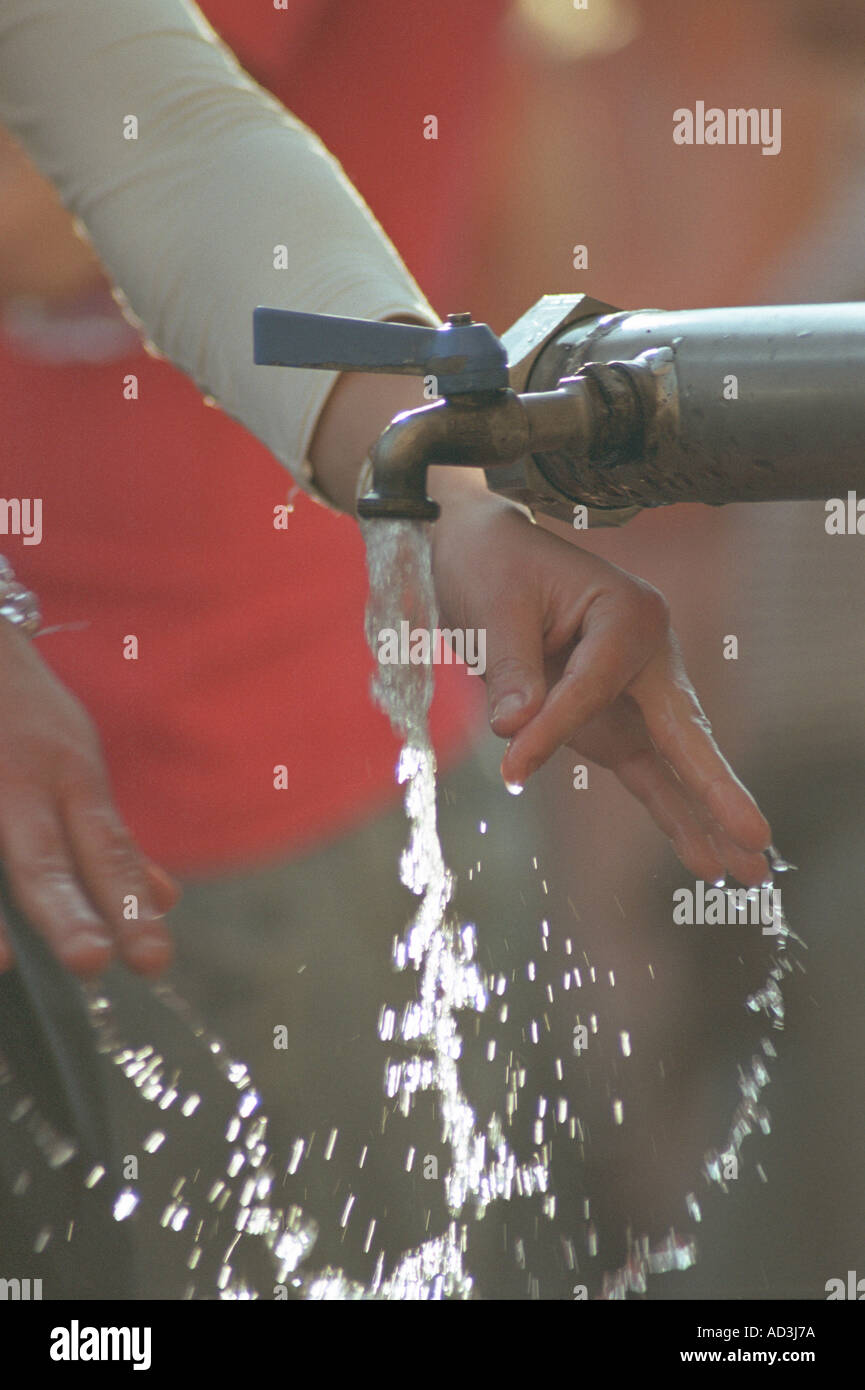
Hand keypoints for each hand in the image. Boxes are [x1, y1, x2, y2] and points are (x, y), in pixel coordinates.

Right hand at [0, 619, 177, 974]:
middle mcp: (16, 777)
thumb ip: (107, 837)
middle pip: (43, 855)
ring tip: (2, 966)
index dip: (129, 907)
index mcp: (66, 773)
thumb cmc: (20, 711)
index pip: (106, 849)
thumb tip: (164, 900)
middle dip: (66, 913)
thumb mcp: (74, 758)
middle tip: (92, 963)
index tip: (154, 960)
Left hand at [429, 475, 771, 886]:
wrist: (487, 556)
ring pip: (677, 761)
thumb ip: (511, 668)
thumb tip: (515, 729)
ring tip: (750, 870)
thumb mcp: (495, 607)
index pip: (597, 685)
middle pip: (684, 729)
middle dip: (715, 785)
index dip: (558, 726)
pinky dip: (673, 815)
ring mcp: (637, 694)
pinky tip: (705, 861)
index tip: (514, 764)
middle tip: (753, 833)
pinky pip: (648, 773)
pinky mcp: (615, 723)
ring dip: (708, 816)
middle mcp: (646, 655)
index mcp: (627, 613)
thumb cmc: (496, 567)